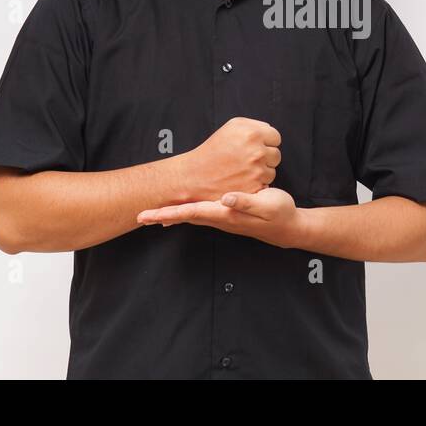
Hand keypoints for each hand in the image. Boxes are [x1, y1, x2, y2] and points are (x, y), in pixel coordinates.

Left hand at [137, 187, 303, 248]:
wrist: (288, 227)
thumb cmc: (279, 213)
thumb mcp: (267, 205)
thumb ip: (247, 202)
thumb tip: (225, 198)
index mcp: (225, 214)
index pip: (190, 212)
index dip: (168, 212)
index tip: (148, 215)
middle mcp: (218, 218)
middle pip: (184, 216)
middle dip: (161, 215)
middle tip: (138, 216)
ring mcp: (220, 218)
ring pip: (189, 216)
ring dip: (169, 214)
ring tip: (150, 214)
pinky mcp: (224, 214)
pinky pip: (197, 213)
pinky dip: (182, 212)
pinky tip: (176, 210)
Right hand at [175, 116, 281, 202]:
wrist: (196, 176)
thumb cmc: (213, 151)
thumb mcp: (231, 127)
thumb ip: (254, 125)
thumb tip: (269, 130)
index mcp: (252, 134)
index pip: (275, 137)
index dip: (266, 142)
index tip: (256, 146)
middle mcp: (257, 152)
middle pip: (276, 154)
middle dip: (265, 157)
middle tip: (247, 158)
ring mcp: (257, 171)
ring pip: (272, 170)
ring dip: (261, 171)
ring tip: (242, 169)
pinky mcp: (254, 187)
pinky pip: (265, 184)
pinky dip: (256, 183)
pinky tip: (242, 179)